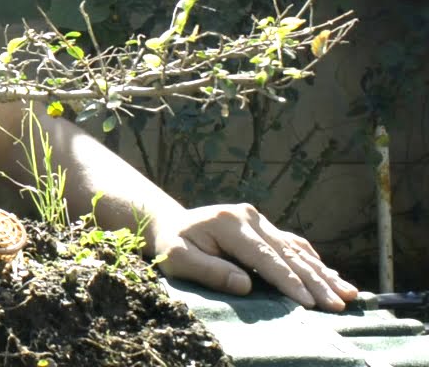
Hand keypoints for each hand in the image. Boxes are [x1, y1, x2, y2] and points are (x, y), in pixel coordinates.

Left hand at [149, 203, 357, 310]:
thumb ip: (210, 271)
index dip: (288, 281)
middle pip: (288, 253)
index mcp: (230, 223)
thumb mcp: (179, 259)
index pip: (265, 257)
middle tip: (339, 304)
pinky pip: (294, 244)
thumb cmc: (173, 245)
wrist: (170, 224)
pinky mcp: (265, 227)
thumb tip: (246, 285)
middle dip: (315, 281)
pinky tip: (331, 275)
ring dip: (323, 272)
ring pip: (297, 249)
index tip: (309, 302)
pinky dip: (314, 261)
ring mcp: (260, 220)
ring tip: (349, 293)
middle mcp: (250, 217)